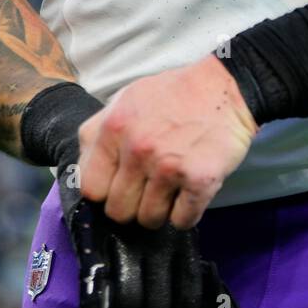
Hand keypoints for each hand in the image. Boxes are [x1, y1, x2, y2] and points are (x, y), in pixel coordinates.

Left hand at [76, 55, 257, 229]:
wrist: (224, 87)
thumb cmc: (173, 94)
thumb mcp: (125, 99)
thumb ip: (98, 133)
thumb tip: (83, 170)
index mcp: (114, 129)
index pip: (91, 188)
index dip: (104, 191)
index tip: (118, 186)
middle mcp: (138, 150)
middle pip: (118, 210)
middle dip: (131, 205)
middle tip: (147, 189)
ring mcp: (169, 167)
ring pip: (150, 219)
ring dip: (160, 211)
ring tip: (170, 189)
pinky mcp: (200, 180)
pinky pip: (183, 220)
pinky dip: (186, 213)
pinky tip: (189, 192)